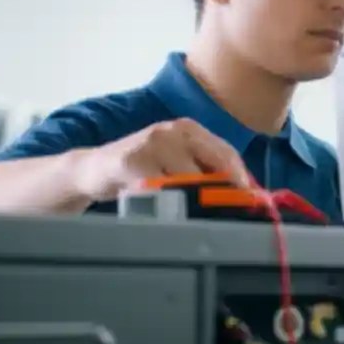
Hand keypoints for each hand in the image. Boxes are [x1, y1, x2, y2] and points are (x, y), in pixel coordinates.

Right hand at [69, 118, 252, 200]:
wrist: (93, 169)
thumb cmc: (142, 170)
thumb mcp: (176, 164)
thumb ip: (205, 173)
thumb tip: (244, 196)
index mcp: (189, 129)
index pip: (227, 153)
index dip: (241, 180)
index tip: (250, 201)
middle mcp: (173, 130)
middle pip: (214, 164)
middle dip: (223, 192)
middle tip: (226, 214)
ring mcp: (153, 143)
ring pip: (189, 181)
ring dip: (194, 202)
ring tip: (189, 213)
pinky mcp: (132, 161)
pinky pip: (160, 190)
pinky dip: (166, 205)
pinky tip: (163, 210)